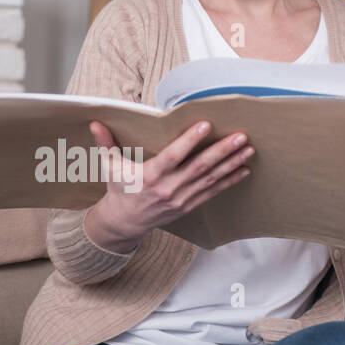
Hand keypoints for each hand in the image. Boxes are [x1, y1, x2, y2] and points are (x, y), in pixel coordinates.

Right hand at [83, 119, 253, 253]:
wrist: (124, 223)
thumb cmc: (119, 190)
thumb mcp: (110, 166)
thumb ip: (106, 143)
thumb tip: (95, 121)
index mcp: (149, 176)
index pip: (173, 156)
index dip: (190, 140)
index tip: (206, 125)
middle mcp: (168, 188)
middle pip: (199, 167)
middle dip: (222, 151)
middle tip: (241, 137)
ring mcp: (180, 199)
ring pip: (210, 179)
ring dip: (231, 164)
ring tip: (248, 150)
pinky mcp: (188, 205)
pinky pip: (212, 192)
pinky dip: (229, 181)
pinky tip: (244, 169)